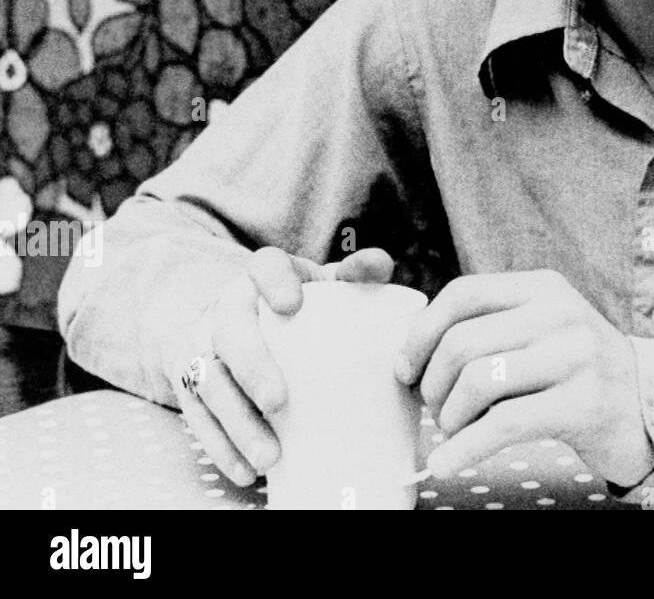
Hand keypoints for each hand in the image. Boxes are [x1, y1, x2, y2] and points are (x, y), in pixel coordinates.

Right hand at [170, 245, 395, 486]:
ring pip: (208, 381)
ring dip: (236, 423)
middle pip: (230, 331)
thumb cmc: (303, 303)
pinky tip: (248, 471)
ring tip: (270, 456)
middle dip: (251, 367)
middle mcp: (227, 306)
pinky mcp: (190, 384)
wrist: (241, 319)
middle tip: (278, 401)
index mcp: (263, 274)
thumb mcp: (327, 283)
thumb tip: (380, 266)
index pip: (263, 265)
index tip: (292, 304)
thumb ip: (359, 273)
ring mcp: (203, 345)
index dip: (274, 281)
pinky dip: (222, 447)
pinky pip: (198, 417)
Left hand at [395, 270, 653, 487]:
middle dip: (433, 385)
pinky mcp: (582, 403)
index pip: (463, 294)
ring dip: (451, 419)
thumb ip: (493, 326)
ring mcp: (576, 356)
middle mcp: (560, 313)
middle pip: (463, 342)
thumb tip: (413, 350)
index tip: (404, 369)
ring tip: (456, 432)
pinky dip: (465, 449)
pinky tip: (450, 464)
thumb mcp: (542, 331)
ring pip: (478, 381)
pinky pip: (503, 425)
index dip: (421, 332)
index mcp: (543, 288)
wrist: (647, 408)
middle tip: (437, 411)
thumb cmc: (576, 374)